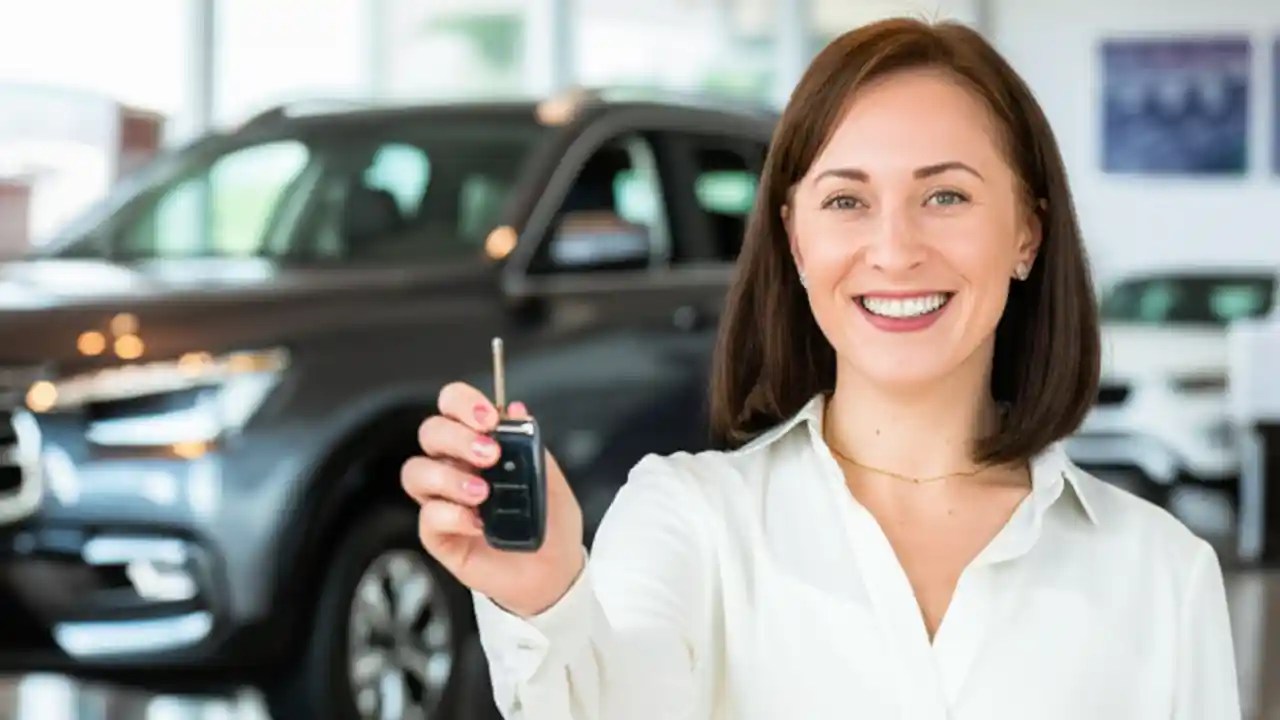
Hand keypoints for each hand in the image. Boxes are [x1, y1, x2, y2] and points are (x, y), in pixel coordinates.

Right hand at [403, 381, 584, 617]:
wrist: (554, 571)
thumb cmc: (550, 522)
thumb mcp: (550, 479)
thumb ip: (530, 445)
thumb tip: (516, 408)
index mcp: (479, 444)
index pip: (453, 407)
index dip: (462, 403)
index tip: (488, 418)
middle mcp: (454, 466)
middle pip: (430, 433)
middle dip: (457, 438)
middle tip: (489, 455)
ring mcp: (443, 500)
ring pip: (416, 472)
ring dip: (448, 477)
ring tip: (483, 493)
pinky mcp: (439, 535)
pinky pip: (427, 516)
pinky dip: (452, 514)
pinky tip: (478, 523)